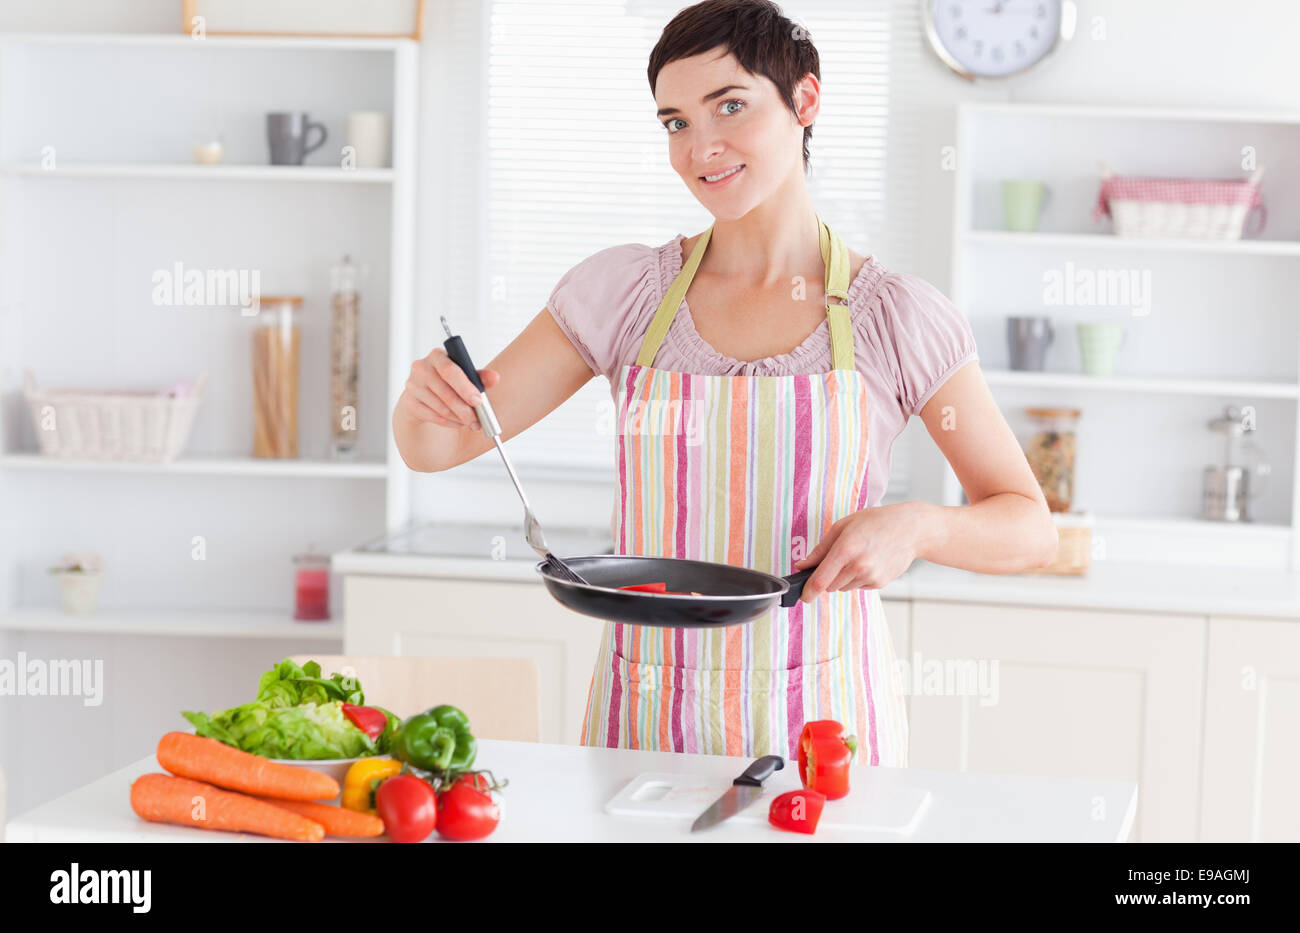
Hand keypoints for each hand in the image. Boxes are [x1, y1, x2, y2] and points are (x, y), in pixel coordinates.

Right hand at [399, 347, 499, 429]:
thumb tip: (495, 377)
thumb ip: (480, 376)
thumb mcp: (465, 376)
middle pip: (446, 393)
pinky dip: (450, 423)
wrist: (424, 393)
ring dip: (459, 418)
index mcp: (437, 356)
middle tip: (477, 420)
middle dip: (465, 409)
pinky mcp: (409, 402)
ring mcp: (412, 385)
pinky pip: (433, 417)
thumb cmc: (448, 381)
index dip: (465, 388)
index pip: (450, 371)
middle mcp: (421, 368)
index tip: (478, 401)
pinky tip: (459, 424)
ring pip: (441, 408)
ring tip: (470, 422)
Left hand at [791, 502, 929, 602]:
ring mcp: (870, 577)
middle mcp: (858, 567)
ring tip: (858, 556)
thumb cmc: (875, 522)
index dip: (807, 592)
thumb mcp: (843, 526)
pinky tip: (869, 561)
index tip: (803, 596)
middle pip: (829, 586)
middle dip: (827, 576)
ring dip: (843, 577)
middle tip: (839, 558)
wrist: (910, 529)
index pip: (820, 580)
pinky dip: (858, 578)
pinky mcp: (879, 584)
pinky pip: (858, 586)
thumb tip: (802, 565)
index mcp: (845, 549)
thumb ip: (820, 549)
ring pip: (843, 587)